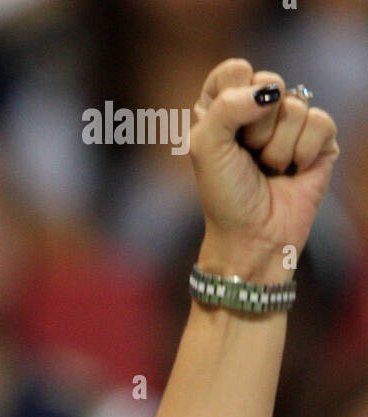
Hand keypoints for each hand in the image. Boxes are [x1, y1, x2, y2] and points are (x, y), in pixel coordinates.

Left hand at [189, 59, 338, 279]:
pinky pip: (320, 121)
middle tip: (248, 156)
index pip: (234, 69)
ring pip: (295, 105)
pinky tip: (292, 172)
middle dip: (256, 127)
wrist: (253, 238)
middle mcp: (257, 111)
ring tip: (269, 170)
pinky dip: (302, 153)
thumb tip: (268, 92)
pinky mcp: (319, 139)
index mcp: (223, 107)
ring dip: (278, 148)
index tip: (225, 133)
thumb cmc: (225, 196)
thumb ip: (225, 106)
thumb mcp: (205, 147)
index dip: (231, 98)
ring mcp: (290, 124)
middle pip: (269, 83)